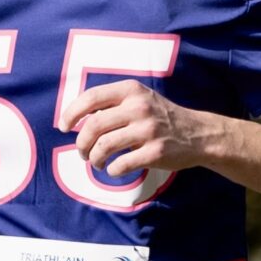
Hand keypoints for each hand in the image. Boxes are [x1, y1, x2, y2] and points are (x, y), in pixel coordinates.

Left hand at [56, 81, 212, 180]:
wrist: (197, 134)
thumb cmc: (159, 117)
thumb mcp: (139, 99)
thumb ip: (111, 104)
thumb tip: (74, 119)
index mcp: (131, 90)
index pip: (91, 97)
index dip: (71, 113)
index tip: (63, 127)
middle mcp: (139, 107)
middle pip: (93, 126)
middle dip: (81, 143)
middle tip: (82, 152)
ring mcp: (148, 130)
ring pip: (104, 146)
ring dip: (94, 159)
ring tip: (96, 162)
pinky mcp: (155, 152)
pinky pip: (120, 165)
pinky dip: (111, 170)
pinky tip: (114, 169)